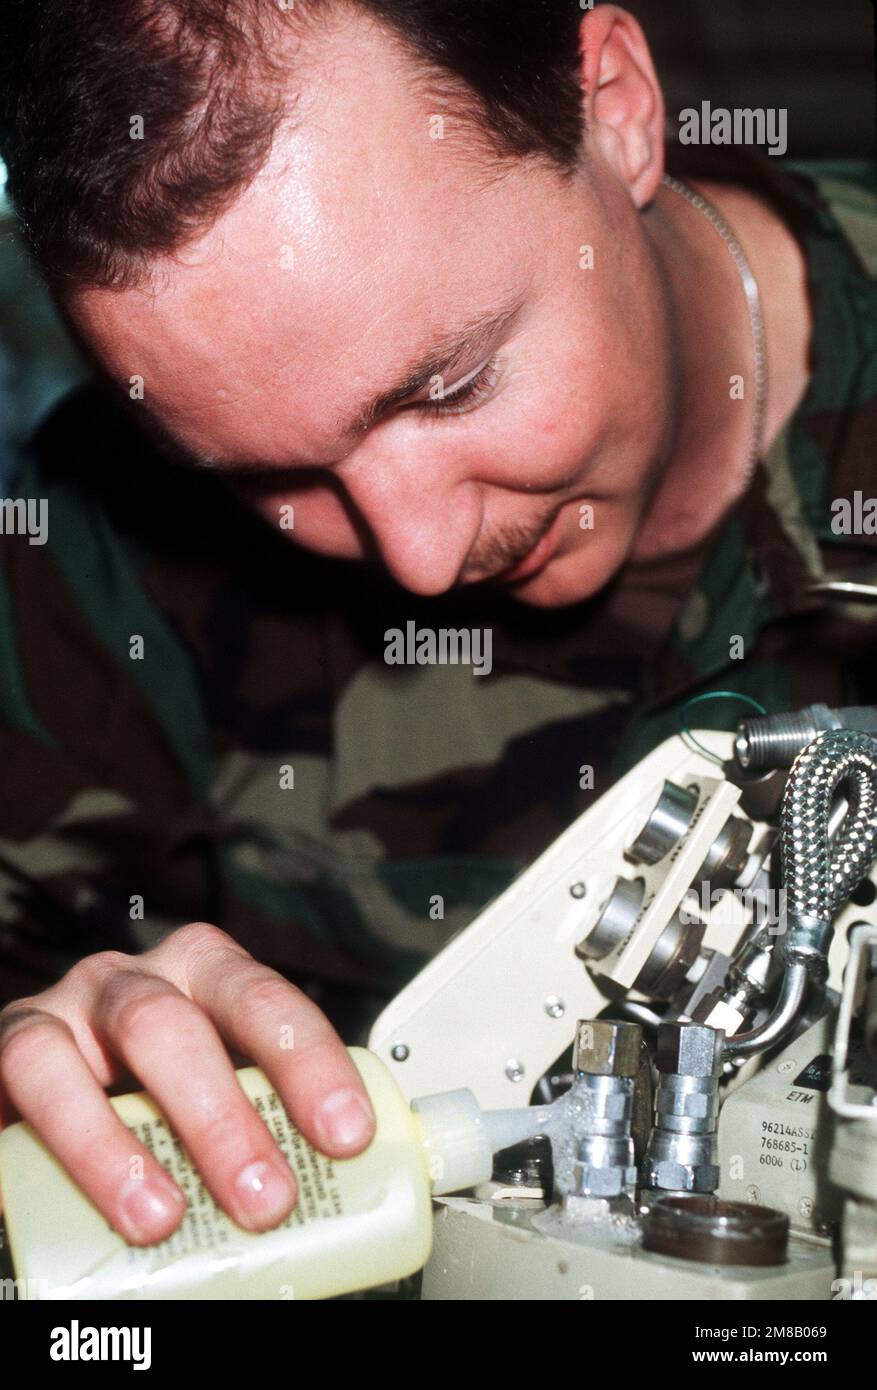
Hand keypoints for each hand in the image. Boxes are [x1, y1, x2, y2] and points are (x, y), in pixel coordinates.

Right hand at [0, 922, 375, 1243]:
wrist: (69, 1091)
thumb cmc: (166, 1097)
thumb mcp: (225, 1098)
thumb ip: (270, 1134)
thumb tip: (348, 1214)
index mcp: (206, 974)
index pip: (262, 999)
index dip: (306, 1060)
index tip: (346, 1132)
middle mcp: (132, 981)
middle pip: (170, 1028)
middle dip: (221, 1119)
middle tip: (264, 1200)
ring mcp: (60, 1013)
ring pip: (73, 1056)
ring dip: (116, 1147)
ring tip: (160, 1219)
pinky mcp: (5, 1051)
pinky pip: (13, 1086)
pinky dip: (43, 1148)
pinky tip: (63, 1201)